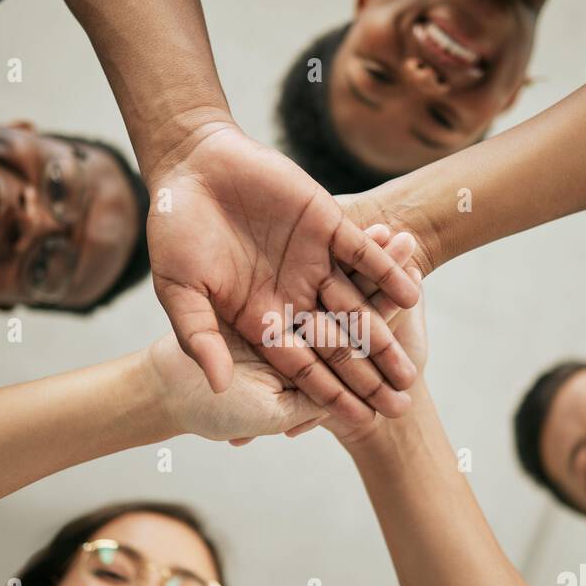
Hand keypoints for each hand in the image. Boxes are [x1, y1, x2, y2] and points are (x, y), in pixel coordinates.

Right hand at [146, 123, 420, 427]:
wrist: (191, 164)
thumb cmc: (174, 229)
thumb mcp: (179, 290)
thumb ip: (200, 337)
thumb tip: (218, 385)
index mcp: (260, 316)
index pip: (302, 364)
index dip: (329, 394)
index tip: (358, 421)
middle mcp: (293, 293)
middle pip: (338, 343)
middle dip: (368, 377)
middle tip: (399, 407)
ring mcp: (313, 260)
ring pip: (358, 305)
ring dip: (385, 334)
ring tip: (411, 369)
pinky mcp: (327, 224)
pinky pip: (364, 255)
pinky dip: (387, 272)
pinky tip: (412, 295)